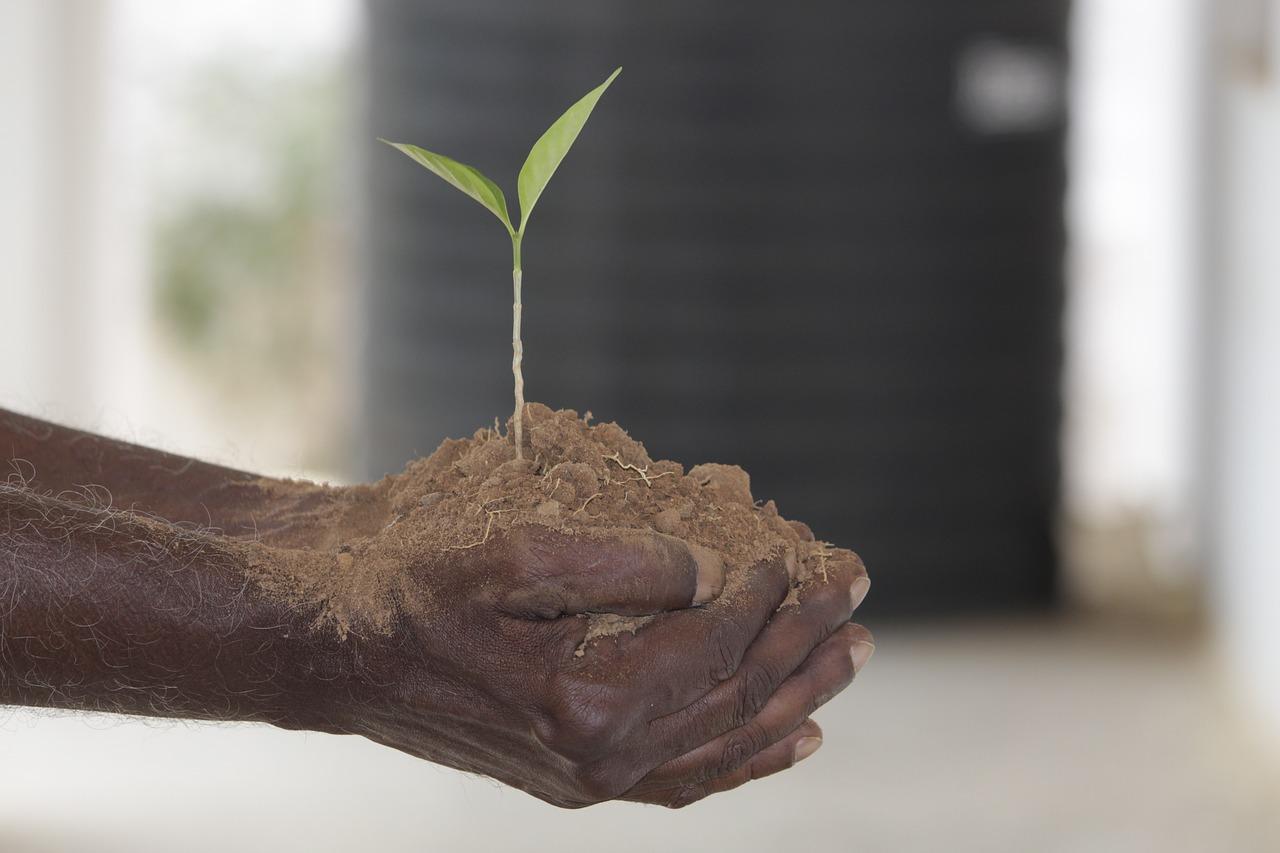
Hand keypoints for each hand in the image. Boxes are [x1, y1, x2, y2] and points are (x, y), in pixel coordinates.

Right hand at [324, 525, 871, 808]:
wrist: (340, 652)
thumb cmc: (414, 593)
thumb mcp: (512, 555)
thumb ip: (626, 562)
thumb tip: (713, 571)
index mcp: (586, 706)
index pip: (713, 647)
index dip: (764, 596)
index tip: (792, 551)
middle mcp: (598, 761)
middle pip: (734, 697)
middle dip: (804, 641)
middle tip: (856, 590)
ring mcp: (591, 781)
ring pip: (724, 744)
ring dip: (795, 697)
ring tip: (850, 656)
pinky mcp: (579, 779)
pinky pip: (687, 779)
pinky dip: (747, 758)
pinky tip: (794, 737)